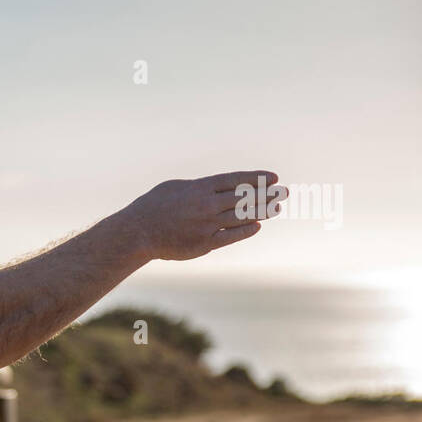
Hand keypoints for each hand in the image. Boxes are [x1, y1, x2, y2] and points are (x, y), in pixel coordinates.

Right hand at [115, 170, 286, 261]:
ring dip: (262, 211)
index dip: (257, 178)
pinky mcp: (204, 243)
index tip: (273, 177)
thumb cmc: (152, 207)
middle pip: (244, 197)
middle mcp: (206, 205)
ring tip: (276, 207)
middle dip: (267, 193)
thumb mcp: (174, 187)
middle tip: (284, 192)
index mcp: (199, 188)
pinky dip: (246, 230)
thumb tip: (217, 187)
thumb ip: (198, 187)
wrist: (137, 233)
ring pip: (242, 216)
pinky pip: (231, 236)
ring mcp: (207, 225)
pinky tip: (257, 225)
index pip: (236, 180)